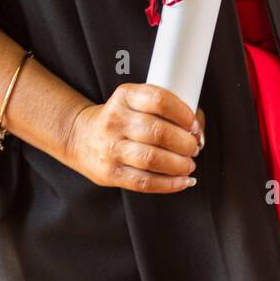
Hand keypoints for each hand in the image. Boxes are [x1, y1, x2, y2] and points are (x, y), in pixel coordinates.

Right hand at [64, 85, 205, 193]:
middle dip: (184, 142)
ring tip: (188, 164)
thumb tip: (198, 128)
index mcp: (125, 96)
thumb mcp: (135, 101)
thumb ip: (165, 109)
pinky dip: (168, 184)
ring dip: (178, 164)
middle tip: (193, 147)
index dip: (183, 114)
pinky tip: (182, 181)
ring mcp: (111, 148)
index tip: (194, 125)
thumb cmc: (120, 119)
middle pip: (158, 131)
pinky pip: (144, 181)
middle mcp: (115, 120)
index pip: (159, 100)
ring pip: (152, 158)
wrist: (81, 137)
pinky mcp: (111, 173)